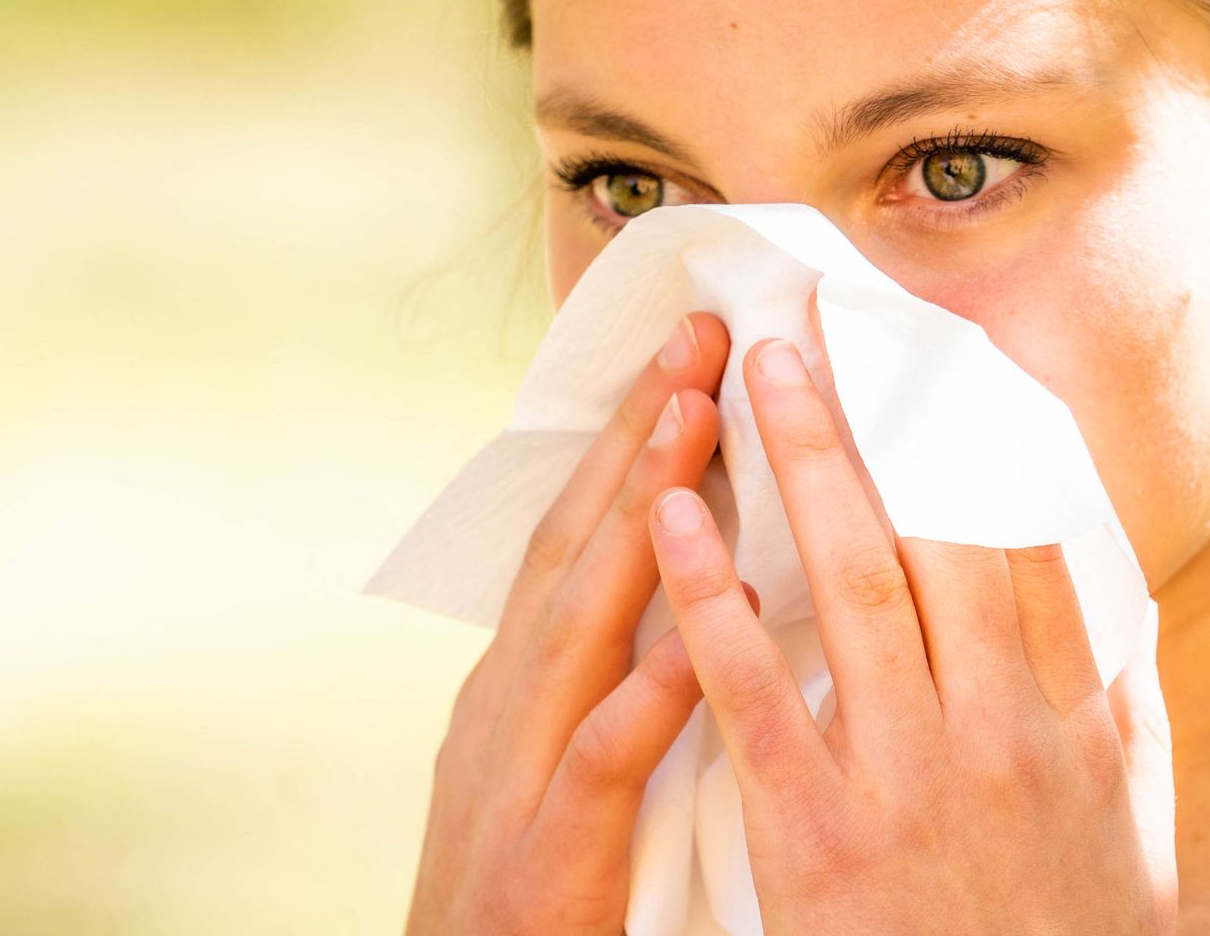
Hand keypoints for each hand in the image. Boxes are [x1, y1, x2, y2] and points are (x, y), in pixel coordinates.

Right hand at [406, 311, 748, 934]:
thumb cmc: (532, 895)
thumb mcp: (560, 761)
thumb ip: (606, 674)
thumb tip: (684, 587)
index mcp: (521, 680)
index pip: (583, 531)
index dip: (635, 436)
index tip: (696, 345)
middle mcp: (508, 703)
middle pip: (576, 541)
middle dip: (639, 432)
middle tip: (701, 330)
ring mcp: (516, 773)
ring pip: (580, 622)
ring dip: (638, 516)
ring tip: (697, 423)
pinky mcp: (542, 854)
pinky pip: (601, 761)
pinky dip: (642, 691)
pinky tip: (693, 638)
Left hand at [645, 333, 1178, 933]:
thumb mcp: (1136, 822)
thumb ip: (1125, 698)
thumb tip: (1115, 585)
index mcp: (1084, 716)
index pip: (1034, 535)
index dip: (985, 426)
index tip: (942, 339)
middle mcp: (1007, 730)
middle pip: (943, 532)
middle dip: (884, 412)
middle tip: (828, 312)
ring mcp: (913, 781)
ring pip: (856, 586)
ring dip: (802, 467)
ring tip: (756, 372)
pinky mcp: (821, 839)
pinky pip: (758, 696)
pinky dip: (711, 600)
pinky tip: (672, 523)